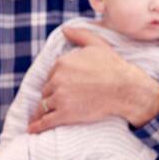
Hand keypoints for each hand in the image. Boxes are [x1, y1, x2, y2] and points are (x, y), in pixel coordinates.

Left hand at [28, 26, 158, 133]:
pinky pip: (45, 121)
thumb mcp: (98, 45)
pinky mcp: (64, 114)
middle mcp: (57, 80)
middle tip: (54, 103)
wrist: (126, 89)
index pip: (51, 75)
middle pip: (47, 90)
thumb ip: (80, 35)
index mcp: (61, 63)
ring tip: (36, 118)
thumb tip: (65, 29)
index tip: (60, 88)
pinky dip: (36, 126)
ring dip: (40, 112)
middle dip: (50, 96)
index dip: (55, 82)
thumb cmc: (114, 67)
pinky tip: (32, 129)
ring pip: (44, 106)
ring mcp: (60, 98)